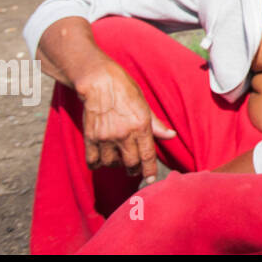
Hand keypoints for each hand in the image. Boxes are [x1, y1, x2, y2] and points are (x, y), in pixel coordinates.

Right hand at [75, 58, 175, 182]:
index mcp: (141, 126)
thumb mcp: (145, 105)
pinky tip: (102, 159)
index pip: (147, 156)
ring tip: (118, 157)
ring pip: (112, 164)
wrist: (100, 82)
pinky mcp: (90, 138)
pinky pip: (93, 161)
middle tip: (134, 167)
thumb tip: (171, 136)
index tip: (150, 180)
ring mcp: (106, 137)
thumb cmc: (126, 91)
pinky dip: (98, 164)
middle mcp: (124, 134)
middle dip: (134, 169)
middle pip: (130, 164)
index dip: (149, 171)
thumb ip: (157, 125)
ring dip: (116, 164)